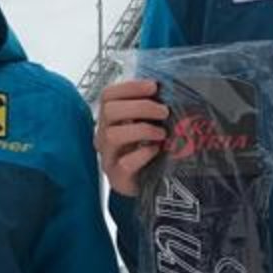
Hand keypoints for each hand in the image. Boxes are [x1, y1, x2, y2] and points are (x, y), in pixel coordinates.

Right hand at [97, 78, 168, 194]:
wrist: (146, 185)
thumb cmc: (148, 151)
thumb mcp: (148, 124)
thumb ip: (152, 108)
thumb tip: (168, 88)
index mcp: (110, 119)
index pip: (109, 95)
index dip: (131, 87)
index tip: (154, 86)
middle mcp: (103, 135)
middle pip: (109, 111)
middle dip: (140, 107)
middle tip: (164, 111)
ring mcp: (108, 157)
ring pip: (112, 135)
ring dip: (142, 129)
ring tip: (162, 132)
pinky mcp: (117, 177)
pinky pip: (125, 163)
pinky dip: (143, 154)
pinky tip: (156, 150)